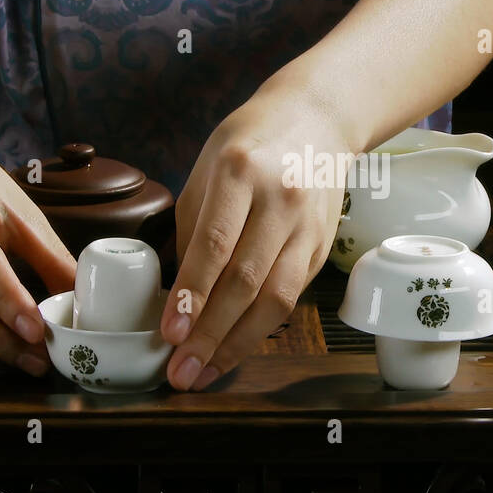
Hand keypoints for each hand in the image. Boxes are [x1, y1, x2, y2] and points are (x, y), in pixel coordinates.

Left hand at [161, 87, 347, 389]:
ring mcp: (308, 225)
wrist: (318, 119)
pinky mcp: (323, 246)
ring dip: (237, 344)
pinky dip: (261, 328)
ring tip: (204, 373)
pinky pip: (292, 296)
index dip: (192, 294)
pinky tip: (234, 347)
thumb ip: (192, 230)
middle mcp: (280, 199)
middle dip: (210, 334)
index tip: (169, 333)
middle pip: (246, 280)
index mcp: (241, 171)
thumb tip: (176, 296)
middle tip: (181, 372)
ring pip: (276, 299)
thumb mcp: (207, 170)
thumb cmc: (250, 143)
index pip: (216, 244)